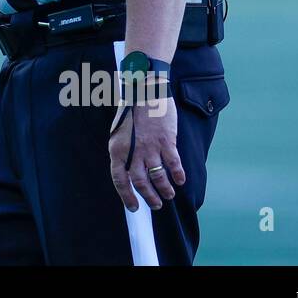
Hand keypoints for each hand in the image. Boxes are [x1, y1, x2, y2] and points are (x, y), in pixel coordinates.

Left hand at [108, 96, 185, 211]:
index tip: (134, 207)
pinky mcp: (166, 141)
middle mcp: (133, 151)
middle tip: (156, 205)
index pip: (119, 179)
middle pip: (140, 182)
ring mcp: (150, 147)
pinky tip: (180, 181)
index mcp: (117, 149)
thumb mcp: (119, 132)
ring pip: (158, 176)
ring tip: (168, 195)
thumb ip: (123, 151)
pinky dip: (178, 175)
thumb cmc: (131, 111)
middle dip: (149, 197)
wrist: (145, 90)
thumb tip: (129, 172)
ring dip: (164, 189)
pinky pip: (173, 164)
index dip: (126, 196)